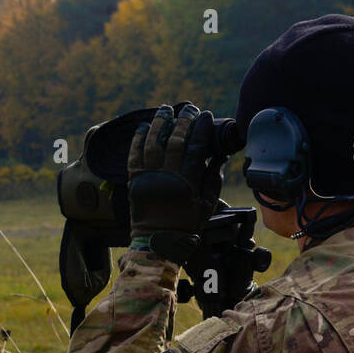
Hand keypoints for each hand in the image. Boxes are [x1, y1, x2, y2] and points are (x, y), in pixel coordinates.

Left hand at [128, 103, 224, 261]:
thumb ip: (213, 179)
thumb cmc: (186, 226)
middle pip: (175, 141)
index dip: (201, 129)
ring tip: (165, 109)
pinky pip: (134, 155)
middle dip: (183, 121)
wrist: (156, 244)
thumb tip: (219, 156)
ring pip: (153, 144)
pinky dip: (138, 139)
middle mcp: (167, 178)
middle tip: (188, 108)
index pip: (196, 148)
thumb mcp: (206, 205)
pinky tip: (144, 126)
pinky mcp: (134, 182)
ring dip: (159, 123)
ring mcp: (148, 179)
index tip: (206, 115)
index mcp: (188, 184)